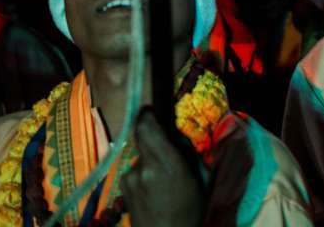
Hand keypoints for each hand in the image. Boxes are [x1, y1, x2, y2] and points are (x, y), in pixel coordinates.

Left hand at [121, 112, 204, 226]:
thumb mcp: (201, 178)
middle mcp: (143, 167)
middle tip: (167, 150)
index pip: (145, 124)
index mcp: (166, 163)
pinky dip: (144, 174)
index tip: (154, 112)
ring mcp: (129, 178)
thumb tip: (174, 135)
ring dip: (150, 160)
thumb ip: (186, 151)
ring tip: (164, 180)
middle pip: (141, 137)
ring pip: (140, 156)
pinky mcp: (122, 188)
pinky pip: (135, 171)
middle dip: (153, 138)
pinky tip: (154, 191)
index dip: (148, 114)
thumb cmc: (191, 211)